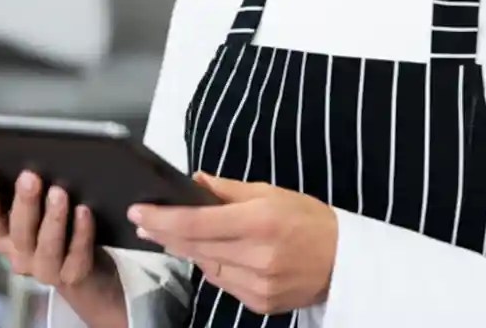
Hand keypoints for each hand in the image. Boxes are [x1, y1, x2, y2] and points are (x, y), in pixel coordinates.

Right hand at [0, 169, 100, 288]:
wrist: (90, 271)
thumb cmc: (60, 228)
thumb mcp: (39, 211)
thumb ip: (31, 194)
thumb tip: (33, 162)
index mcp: (4, 236)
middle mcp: (19, 256)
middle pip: (19, 231)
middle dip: (25, 203)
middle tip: (30, 177)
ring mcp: (45, 270)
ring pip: (47, 246)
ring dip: (53, 218)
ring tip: (59, 192)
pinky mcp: (72, 276)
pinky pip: (76, 255)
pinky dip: (81, 232)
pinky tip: (84, 211)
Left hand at [128, 173, 337, 314]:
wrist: (345, 262)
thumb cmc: (310, 220)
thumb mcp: (272, 193)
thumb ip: (229, 190)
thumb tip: (196, 181)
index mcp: (260, 221)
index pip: (196, 223)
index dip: (162, 219)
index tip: (140, 211)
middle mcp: (257, 256)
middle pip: (194, 246)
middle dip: (165, 233)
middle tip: (145, 221)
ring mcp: (258, 284)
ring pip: (204, 266)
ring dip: (186, 250)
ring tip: (173, 235)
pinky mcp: (259, 303)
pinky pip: (222, 283)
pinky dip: (212, 267)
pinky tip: (210, 254)